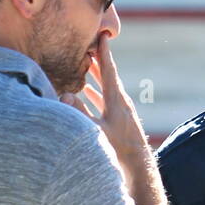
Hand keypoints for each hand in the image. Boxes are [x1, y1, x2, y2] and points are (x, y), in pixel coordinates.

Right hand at [59, 33, 149, 177]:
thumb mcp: (96, 131)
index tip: (102, 35)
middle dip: (97, 61)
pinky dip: (96, 93)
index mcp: (116, 100)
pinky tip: (87, 94)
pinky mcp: (119, 122)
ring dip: (95, 77)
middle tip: (88, 45)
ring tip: (85, 66)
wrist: (139, 169)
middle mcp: (121, 103)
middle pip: (107, 76)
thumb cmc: (118, 151)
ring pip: (106, 89)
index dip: (104, 52)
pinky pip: (105, 101)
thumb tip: (65, 94)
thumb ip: (80, 112)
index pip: (109, 70)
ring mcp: (121, 112)